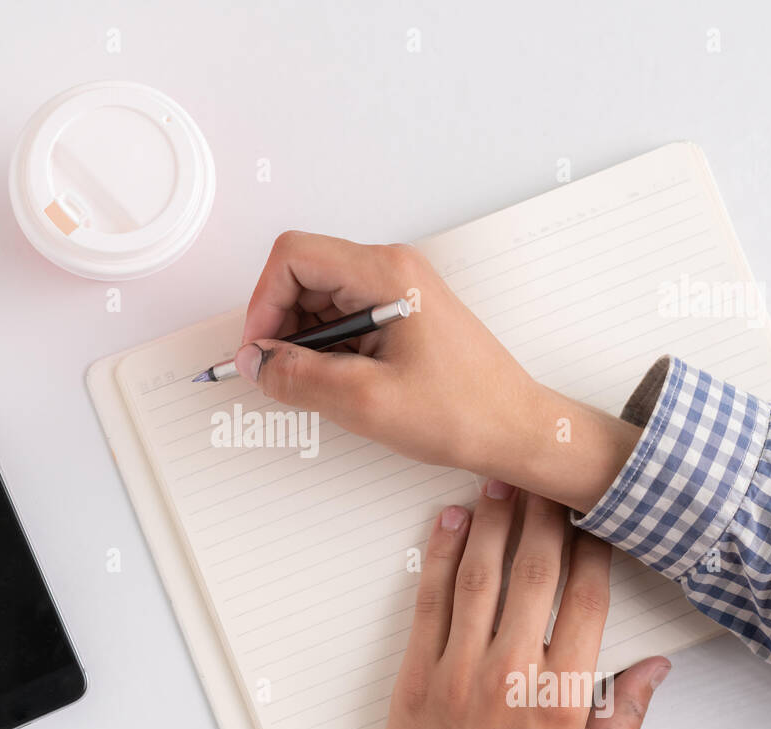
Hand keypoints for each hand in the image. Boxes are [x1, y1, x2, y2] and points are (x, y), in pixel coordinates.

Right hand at [237, 232, 642, 513]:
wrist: (516, 429)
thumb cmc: (463, 412)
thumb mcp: (365, 401)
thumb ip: (298, 377)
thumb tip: (255, 362)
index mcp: (385, 274)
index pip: (294, 257)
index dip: (264, 303)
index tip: (259, 351)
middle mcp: (391, 271)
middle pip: (303, 276)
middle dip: (280, 325)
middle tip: (280, 375)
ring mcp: (396, 292)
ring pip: (320, 300)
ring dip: (303, 343)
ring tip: (317, 387)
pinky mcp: (400, 316)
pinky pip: (343, 320)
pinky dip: (326, 351)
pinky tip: (338, 385)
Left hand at [377, 489, 670, 728]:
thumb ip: (627, 715)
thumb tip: (658, 667)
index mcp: (564, 700)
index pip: (585, 602)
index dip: (591, 549)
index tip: (593, 516)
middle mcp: (512, 678)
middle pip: (532, 575)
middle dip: (542, 517)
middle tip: (544, 476)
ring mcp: (459, 675)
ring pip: (478, 579)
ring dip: (490, 522)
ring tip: (498, 481)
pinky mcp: (415, 678)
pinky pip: (428, 604)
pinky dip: (438, 559)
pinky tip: (448, 524)